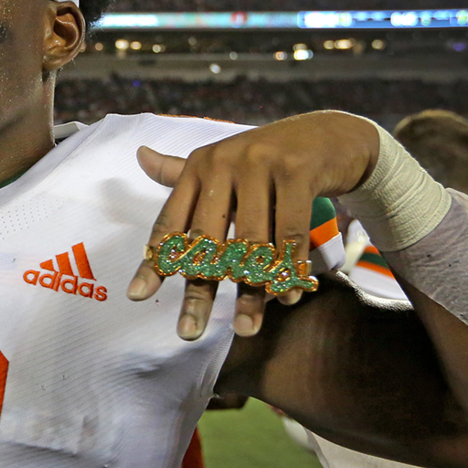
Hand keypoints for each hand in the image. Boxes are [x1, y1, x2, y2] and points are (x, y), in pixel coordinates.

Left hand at [126, 111, 378, 339]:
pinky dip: (288, 269)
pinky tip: (287, 297)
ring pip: (250, 245)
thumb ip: (181, 173)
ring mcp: (259, 164)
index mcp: (199, 167)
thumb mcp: (223, 164)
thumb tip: (139, 156)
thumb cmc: (267, 160)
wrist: (329, 135)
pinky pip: (290, 233)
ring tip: (245, 327)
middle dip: (197, 292)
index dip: (154, 260)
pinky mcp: (297, 171)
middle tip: (187, 332)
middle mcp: (222, 163)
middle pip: (205, 241)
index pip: (171, 220)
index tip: (137, 296)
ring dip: (250, 292)